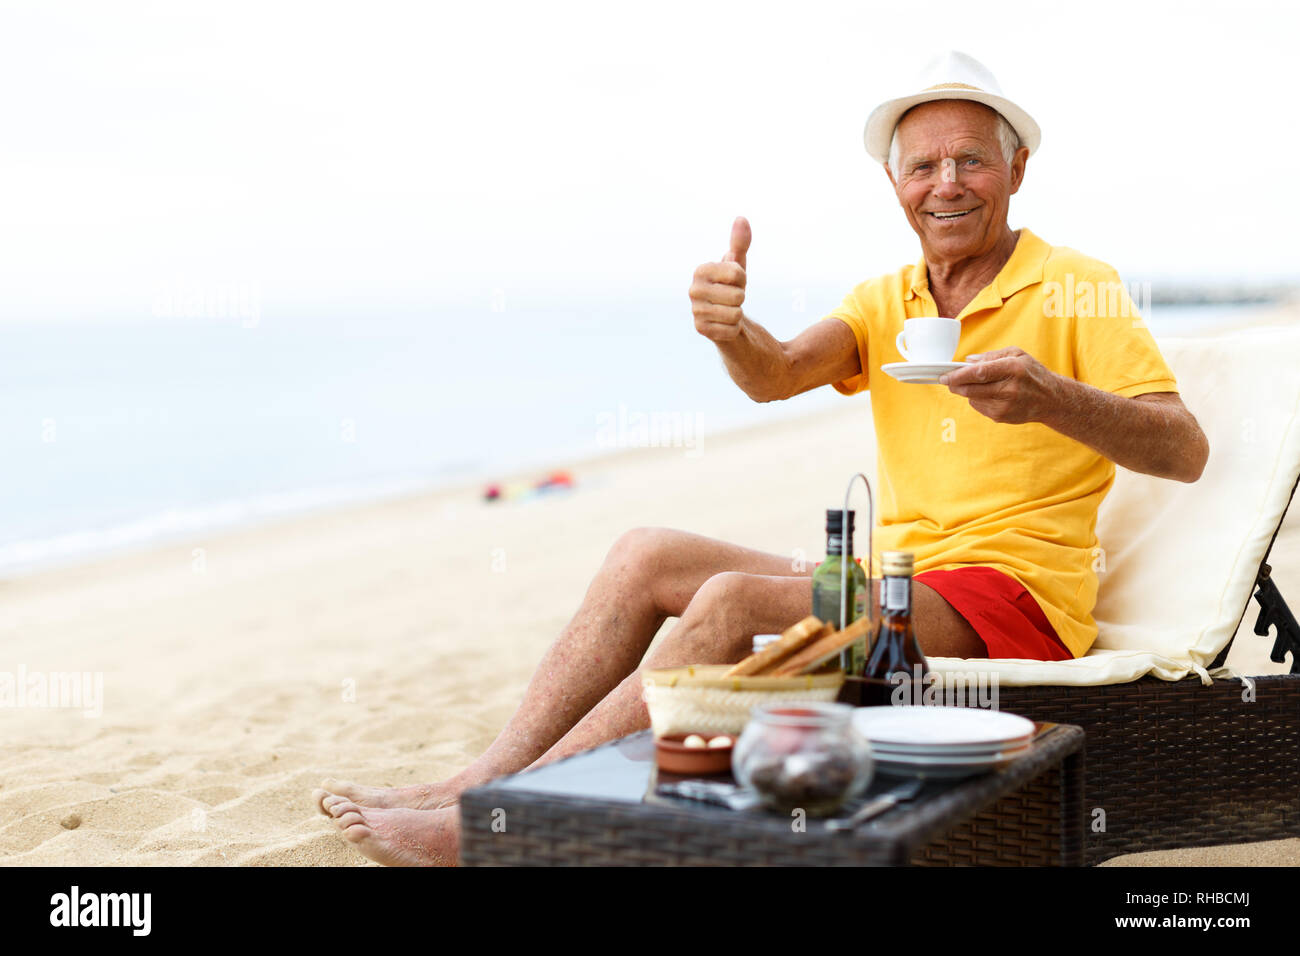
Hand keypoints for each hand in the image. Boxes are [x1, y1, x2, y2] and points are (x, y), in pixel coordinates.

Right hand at [690, 217, 750, 342]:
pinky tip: (724, 324)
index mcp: (701, 271)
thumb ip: (740, 243)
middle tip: (731, 298)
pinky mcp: (701, 329)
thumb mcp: (737, 265)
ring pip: (735, 314)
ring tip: (727, 311)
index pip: (737, 273)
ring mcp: (696, 311)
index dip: (742, 279)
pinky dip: (733, 329)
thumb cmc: (730, 287)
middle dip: (740, 298)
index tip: (734, 282)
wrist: (723, 317)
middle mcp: (694, 290)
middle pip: (738, 295)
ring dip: (737, 314)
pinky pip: (731, 329)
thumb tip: (741, 219)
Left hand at [939, 347, 1061, 423]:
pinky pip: (979, 407)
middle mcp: (1009, 389)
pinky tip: (990, 394)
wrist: (1051, 400)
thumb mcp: (1017, 355)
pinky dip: (978, 399)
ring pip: (973, 398)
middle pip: (971, 389)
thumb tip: (968, 361)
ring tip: (978, 384)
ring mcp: (1005, 405)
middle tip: (947, 381)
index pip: (979, 373)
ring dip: (967, 391)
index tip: (945, 375)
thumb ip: (991, 356)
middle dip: (955, 385)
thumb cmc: (1032, 373)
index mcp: (1013, 368)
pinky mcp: (1001, 417)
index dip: (958, 375)